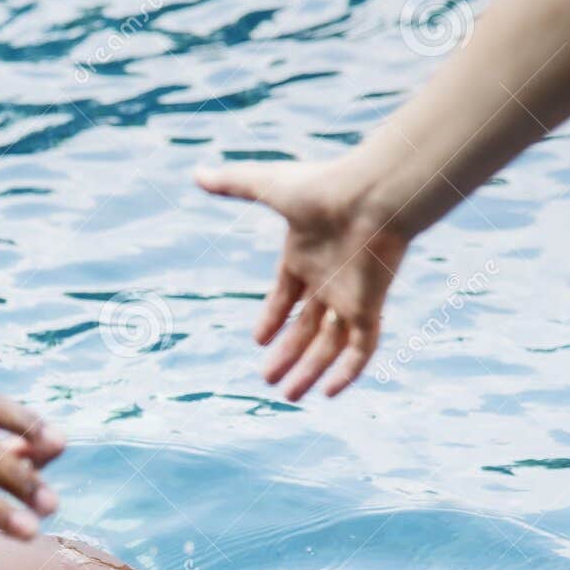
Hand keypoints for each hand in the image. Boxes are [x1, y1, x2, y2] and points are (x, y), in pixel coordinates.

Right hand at [196, 159, 410, 400]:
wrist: (373, 193)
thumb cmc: (324, 187)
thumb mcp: (268, 186)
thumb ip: (233, 184)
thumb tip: (196, 173)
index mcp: (305, 256)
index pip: (287, 296)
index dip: (273, 318)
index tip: (258, 340)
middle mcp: (329, 280)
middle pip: (307, 327)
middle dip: (288, 354)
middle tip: (268, 381)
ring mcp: (351, 296)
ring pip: (330, 344)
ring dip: (309, 371)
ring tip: (289, 397)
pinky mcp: (370, 307)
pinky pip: (361, 349)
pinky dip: (346, 372)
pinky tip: (328, 393)